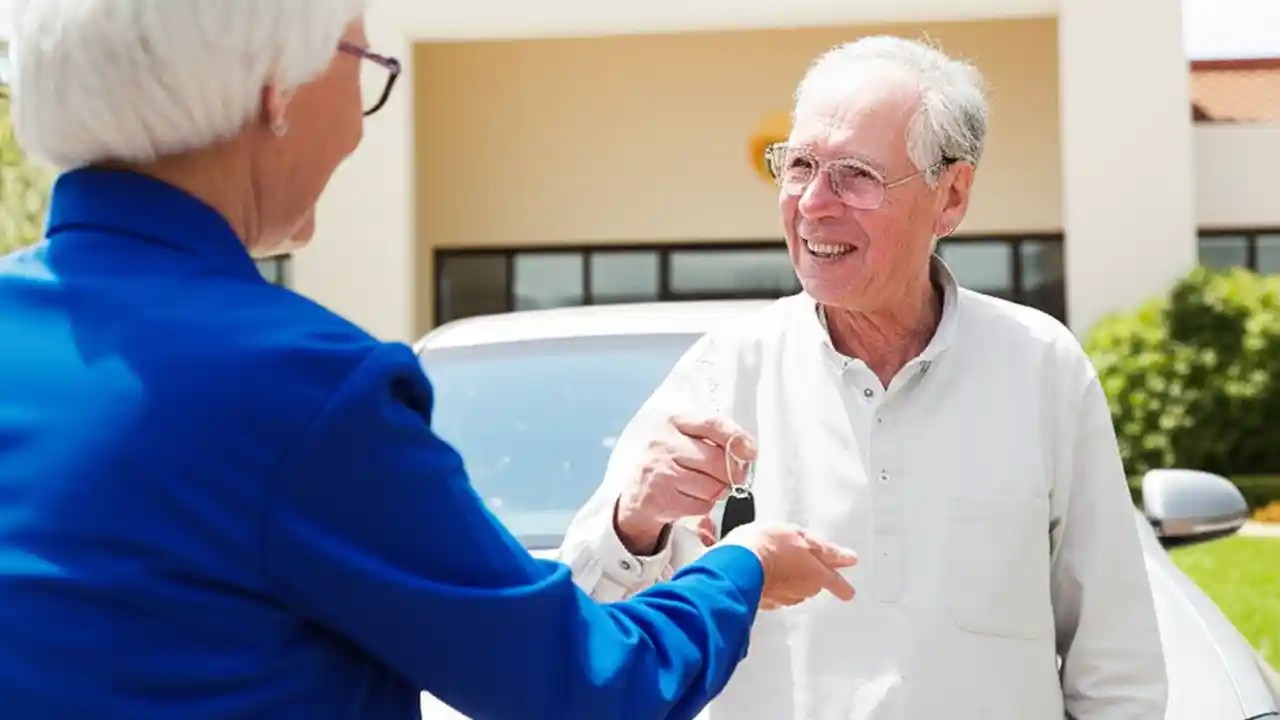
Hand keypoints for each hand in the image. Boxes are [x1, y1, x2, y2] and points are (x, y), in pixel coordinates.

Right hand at [614, 414, 754, 554]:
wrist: (639, 492)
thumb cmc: (672, 462)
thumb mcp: (689, 439)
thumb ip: (717, 438)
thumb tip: (747, 452)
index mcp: (674, 421)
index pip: (712, 424)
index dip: (736, 438)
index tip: (750, 452)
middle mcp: (663, 442)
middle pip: (716, 460)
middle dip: (730, 474)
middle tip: (729, 478)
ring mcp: (659, 469)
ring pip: (712, 486)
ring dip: (716, 492)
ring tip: (702, 487)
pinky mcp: (659, 496)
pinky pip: (701, 505)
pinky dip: (703, 506)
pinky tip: (690, 498)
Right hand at [720, 523, 856, 609]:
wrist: (737, 563)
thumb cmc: (768, 545)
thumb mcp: (801, 536)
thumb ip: (826, 550)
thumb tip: (849, 558)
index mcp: (816, 574)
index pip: (836, 583)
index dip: (843, 586)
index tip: (848, 591)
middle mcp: (803, 590)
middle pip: (814, 585)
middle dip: (811, 575)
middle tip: (803, 561)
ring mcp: (784, 597)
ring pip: (794, 589)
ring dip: (791, 579)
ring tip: (780, 563)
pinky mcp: (765, 601)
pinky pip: (775, 593)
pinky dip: (774, 584)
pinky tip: (766, 573)